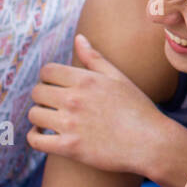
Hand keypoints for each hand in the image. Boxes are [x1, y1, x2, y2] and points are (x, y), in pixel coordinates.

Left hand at [27, 34, 186, 175]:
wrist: (151, 143)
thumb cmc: (138, 109)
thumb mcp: (119, 78)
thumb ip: (95, 58)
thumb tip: (78, 38)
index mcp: (86, 80)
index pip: (47, 71)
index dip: (48, 78)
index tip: (56, 86)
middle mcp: (74, 99)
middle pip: (37, 92)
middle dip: (43, 96)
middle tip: (54, 104)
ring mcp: (70, 124)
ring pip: (34, 115)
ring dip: (40, 117)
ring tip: (51, 120)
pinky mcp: (69, 147)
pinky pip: (35, 140)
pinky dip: (34, 137)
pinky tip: (44, 136)